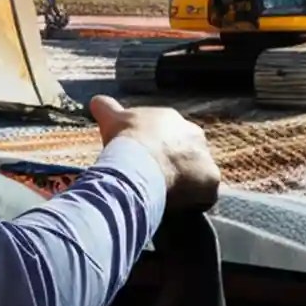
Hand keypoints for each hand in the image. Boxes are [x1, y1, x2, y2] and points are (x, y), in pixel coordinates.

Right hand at [90, 95, 220, 211]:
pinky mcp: (210, 181)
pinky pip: (203, 194)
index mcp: (172, 119)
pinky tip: (175, 205)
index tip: (141, 158)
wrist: (140, 162)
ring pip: (195, 173)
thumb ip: (106, 108)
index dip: (152, 148)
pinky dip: (192, 200)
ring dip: (183, 182)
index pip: (166, 134)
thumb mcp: (112, 118)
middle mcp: (194, 134)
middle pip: (184, 153)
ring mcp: (205, 158)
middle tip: (152, 177)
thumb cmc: (126, 138)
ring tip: (163, 194)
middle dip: (171, 163)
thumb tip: (95, 101)